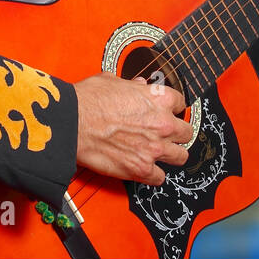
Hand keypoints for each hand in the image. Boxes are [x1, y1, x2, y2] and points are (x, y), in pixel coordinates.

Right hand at [73, 73, 193, 184]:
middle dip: (177, 134)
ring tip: (160, 154)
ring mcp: (154, 148)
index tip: (166, 113)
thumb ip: (132, 85)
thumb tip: (138, 85)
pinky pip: (160, 178)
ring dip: (171, 155)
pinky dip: (153, 175)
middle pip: (186, 132)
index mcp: (158, 98)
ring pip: (181, 156)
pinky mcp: (142, 169)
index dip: (171, 109)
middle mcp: (163, 123)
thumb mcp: (112, 81)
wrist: (73, 123)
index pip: (180, 103)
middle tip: (166, 135)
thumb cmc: (88, 100)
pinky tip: (145, 169)